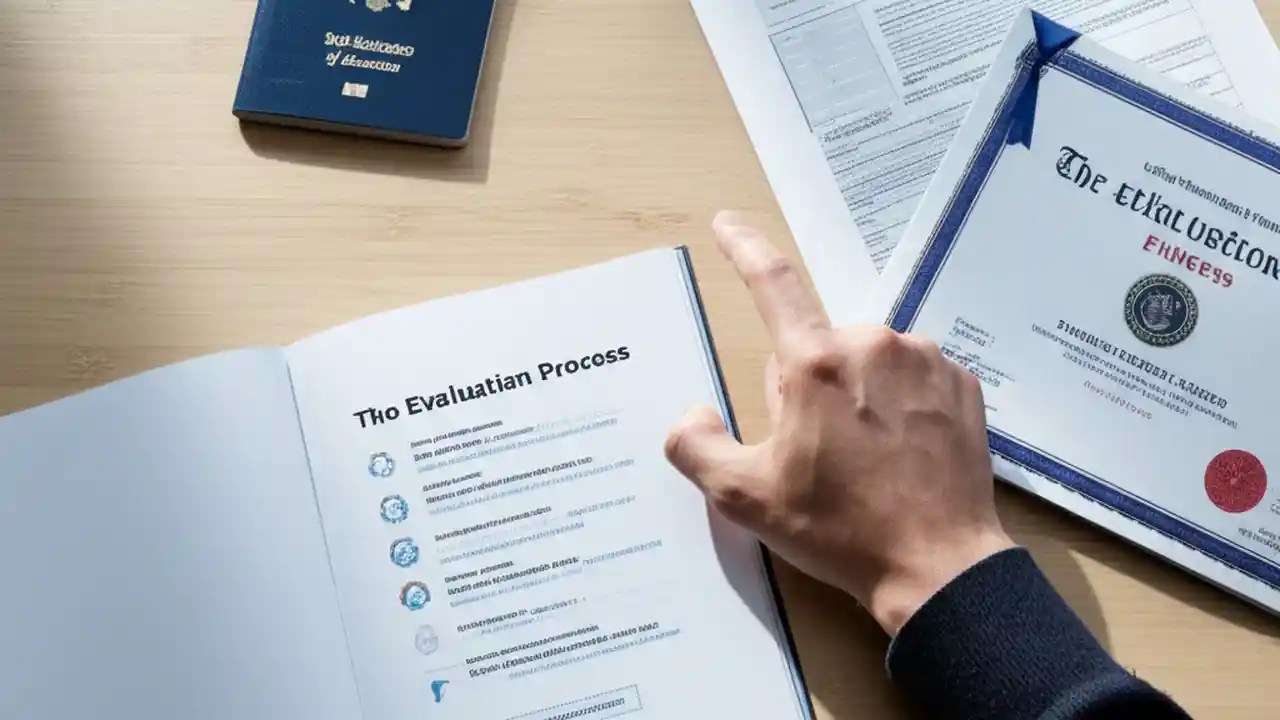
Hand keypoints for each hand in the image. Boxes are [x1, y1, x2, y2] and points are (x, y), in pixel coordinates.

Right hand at [665, 212, 1014, 634]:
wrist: (940, 567)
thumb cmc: (837, 530)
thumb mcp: (744, 498)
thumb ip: (695, 445)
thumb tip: (693, 411)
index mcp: (816, 363)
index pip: (772, 283)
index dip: (744, 247)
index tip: (727, 222)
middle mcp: (875, 343)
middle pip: (818, 346)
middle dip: (806, 386)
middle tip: (816, 454)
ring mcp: (927, 360)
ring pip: (868, 362)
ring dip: (856, 394)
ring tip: (866, 461)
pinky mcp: (964, 384)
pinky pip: (913, 378)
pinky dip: (900, 405)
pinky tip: (902, 454)